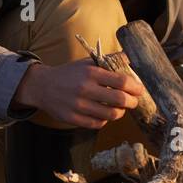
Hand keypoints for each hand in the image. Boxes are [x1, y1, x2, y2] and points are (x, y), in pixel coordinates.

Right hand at [13, 60, 144, 127]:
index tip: (140, 90)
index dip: (135, 87)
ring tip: (119, 109)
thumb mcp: (87, 62)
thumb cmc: (69, 74)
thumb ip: (108, 60)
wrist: (42, 86)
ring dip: (120, 112)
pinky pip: (98, 124)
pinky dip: (105, 120)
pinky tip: (104, 115)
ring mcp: (79, 106)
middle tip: (133, 102)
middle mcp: (85, 89)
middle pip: (120, 100)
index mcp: (91, 73)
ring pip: (111, 115)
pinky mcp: (73, 119)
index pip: (122, 81)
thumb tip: (130, 58)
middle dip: (132, 102)